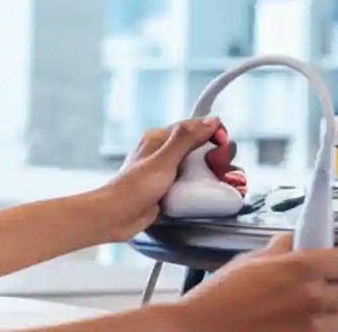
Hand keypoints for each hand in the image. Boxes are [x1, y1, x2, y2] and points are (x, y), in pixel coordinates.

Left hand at [93, 117, 223, 241]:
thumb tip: (210, 120)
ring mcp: (166, 171)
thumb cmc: (132, 189)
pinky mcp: (168, 189)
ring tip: (219, 180)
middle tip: (221, 166)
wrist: (114, 217)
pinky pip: (190, 183)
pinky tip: (206, 193)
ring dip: (209, 171)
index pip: (194, 126)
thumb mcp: (164, 161)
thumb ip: (186, 139)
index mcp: (159, 138)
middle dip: (213, 153)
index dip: (212, 132)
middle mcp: (163, 152)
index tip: (223, 144)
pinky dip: (200, 186)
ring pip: (196, 165)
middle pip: (198, 145)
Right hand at [171, 234, 337, 331]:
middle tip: (318, 288)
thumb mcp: (250, 260)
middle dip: (337, 290)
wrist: (201, 329)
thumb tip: (295, 241)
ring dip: (331, 317)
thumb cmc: (220, 297)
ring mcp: (311, 328)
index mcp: (301, 267)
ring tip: (308, 313)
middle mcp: (313, 297)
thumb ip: (280, 249)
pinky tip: (298, 327)